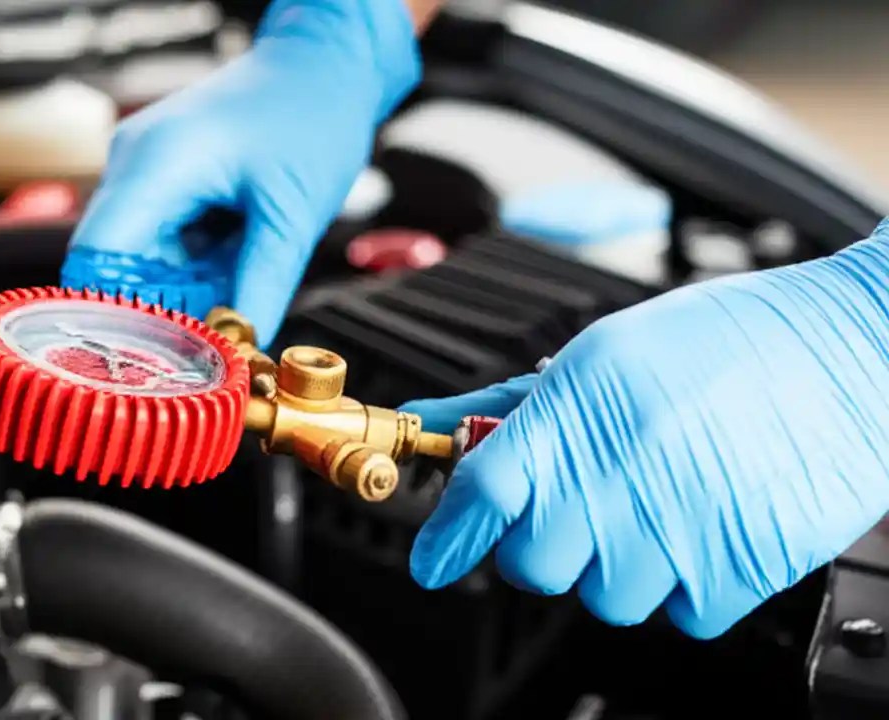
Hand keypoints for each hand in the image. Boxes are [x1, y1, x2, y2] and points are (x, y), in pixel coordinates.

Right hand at [65, 0, 421, 345]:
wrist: (325, 64)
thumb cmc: (313, 112)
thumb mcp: (293, 217)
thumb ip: (261, 290)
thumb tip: (239, 352)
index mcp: (156, 164)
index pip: (95, 260)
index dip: (112, 317)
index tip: (145, 359)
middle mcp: (135, 161)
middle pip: (116, 265)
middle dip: (162, 305)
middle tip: (216, 325)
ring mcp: (142, 164)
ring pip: (140, 257)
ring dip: (184, 283)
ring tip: (240, 269)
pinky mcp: (159, 172)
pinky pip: (159, 237)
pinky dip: (193, 261)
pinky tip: (234, 250)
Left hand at [403, 219, 888, 638]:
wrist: (857, 347)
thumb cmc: (731, 340)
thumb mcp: (607, 350)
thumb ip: (514, 402)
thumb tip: (435, 421)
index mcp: (581, 406)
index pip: (484, 490)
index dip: (450, 532)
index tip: (435, 557)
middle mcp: (622, 470)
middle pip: (533, 563)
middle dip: (542, 545)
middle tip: (579, 509)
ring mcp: (681, 526)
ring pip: (602, 597)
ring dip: (616, 567)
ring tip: (656, 509)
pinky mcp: (738, 568)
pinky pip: (678, 614)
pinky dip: (684, 585)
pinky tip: (703, 527)